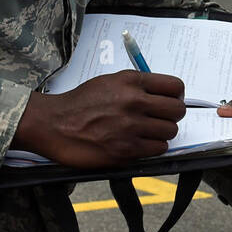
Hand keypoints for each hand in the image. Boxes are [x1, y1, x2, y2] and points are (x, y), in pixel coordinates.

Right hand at [14, 70, 185, 168]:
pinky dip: (152, 148)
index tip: (171, 102)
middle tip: (161, 120)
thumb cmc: (80, 103)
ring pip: (170, 131)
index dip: (177, 96)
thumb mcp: (109, 82)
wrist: (54, 124)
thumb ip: (136, 86)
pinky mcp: (126, 150)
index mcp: (131, 81)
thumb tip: (162, 96)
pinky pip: (158, 149)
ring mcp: (131, 127)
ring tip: (147, 134)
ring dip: (162, 134)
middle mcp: (134, 102)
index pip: (175, 86)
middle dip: (172, 116)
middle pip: (177, 110)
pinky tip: (139, 144)